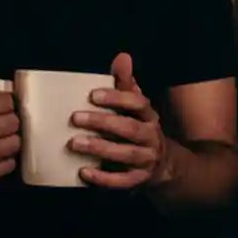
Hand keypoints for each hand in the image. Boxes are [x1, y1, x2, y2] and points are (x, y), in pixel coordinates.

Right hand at [0, 63, 19, 184]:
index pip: (4, 101)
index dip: (5, 102)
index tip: (0, 106)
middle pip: (12, 123)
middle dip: (10, 121)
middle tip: (2, 123)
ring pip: (13, 144)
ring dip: (11, 140)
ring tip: (1, 137)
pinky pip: (9, 165)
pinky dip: (6, 159)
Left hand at [69, 52, 168, 189]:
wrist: (163, 165)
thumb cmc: (139, 129)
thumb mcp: (136, 107)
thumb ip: (126, 84)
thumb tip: (122, 57)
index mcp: (149, 116)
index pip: (138, 103)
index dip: (117, 98)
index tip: (92, 95)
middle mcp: (151, 137)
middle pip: (129, 128)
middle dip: (103, 123)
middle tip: (75, 118)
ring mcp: (146, 160)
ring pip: (126, 154)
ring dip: (100, 148)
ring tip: (74, 143)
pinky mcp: (138, 180)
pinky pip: (122, 181)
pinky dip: (103, 178)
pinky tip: (83, 172)